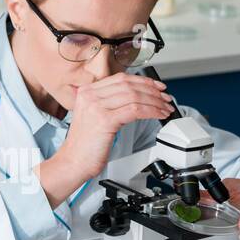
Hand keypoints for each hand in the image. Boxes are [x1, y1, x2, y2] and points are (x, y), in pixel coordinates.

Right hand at [50, 72, 173, 190]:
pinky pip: (135, 110)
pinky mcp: (105, 120)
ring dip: (155, 102)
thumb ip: (108, 103)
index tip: (156, 86)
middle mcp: (90, 96)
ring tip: (165, 108)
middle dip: (152, 90)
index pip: (120, 79)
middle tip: (165, 97)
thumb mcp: (93, 116)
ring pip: (134, 96)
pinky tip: (158, 115)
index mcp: (86, 92)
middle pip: (129, 85)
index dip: (142, 81)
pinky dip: (152, 111)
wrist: (74, 160)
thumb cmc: (86, 144)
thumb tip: (136, 97)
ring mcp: (96, 107)